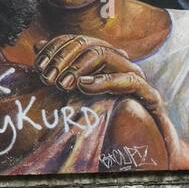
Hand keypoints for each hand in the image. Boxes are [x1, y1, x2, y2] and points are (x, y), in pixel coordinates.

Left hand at [33, 34, 180, 162]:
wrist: (147, 147)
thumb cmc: (109, 121)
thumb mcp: (77, 95)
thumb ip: (59, 70)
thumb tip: (39, 45)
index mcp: (104, 61)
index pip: (76, 40)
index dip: (55, 49)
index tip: (38, 65)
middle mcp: (120, 63)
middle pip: (88, 44)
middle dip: (63, 58)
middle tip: (47, 78)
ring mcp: (135, 76)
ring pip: (105, 54)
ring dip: (79, 67)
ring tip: (62, 83)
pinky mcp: (150, 95)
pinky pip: (128, 80)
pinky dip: (104, 80)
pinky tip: (84, 85)